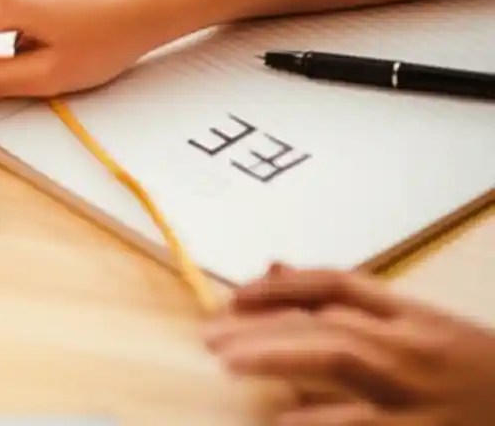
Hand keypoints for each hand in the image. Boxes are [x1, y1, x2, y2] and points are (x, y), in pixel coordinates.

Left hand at [203, 266, 494, 424]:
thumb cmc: (475, 374)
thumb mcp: (423, 330)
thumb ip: (354, 305)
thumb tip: (273, 269)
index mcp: (416, 317)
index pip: (338, 285)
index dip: (279, 288)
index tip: (232, 298)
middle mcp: (416, 349)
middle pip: (330, 323)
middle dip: (265, 326)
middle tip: (210, 337)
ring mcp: (422, 396)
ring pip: (344, 361)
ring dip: (279, 358)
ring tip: (229, 364)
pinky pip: (364, 425)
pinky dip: (322, 420)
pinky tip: (283, 421)